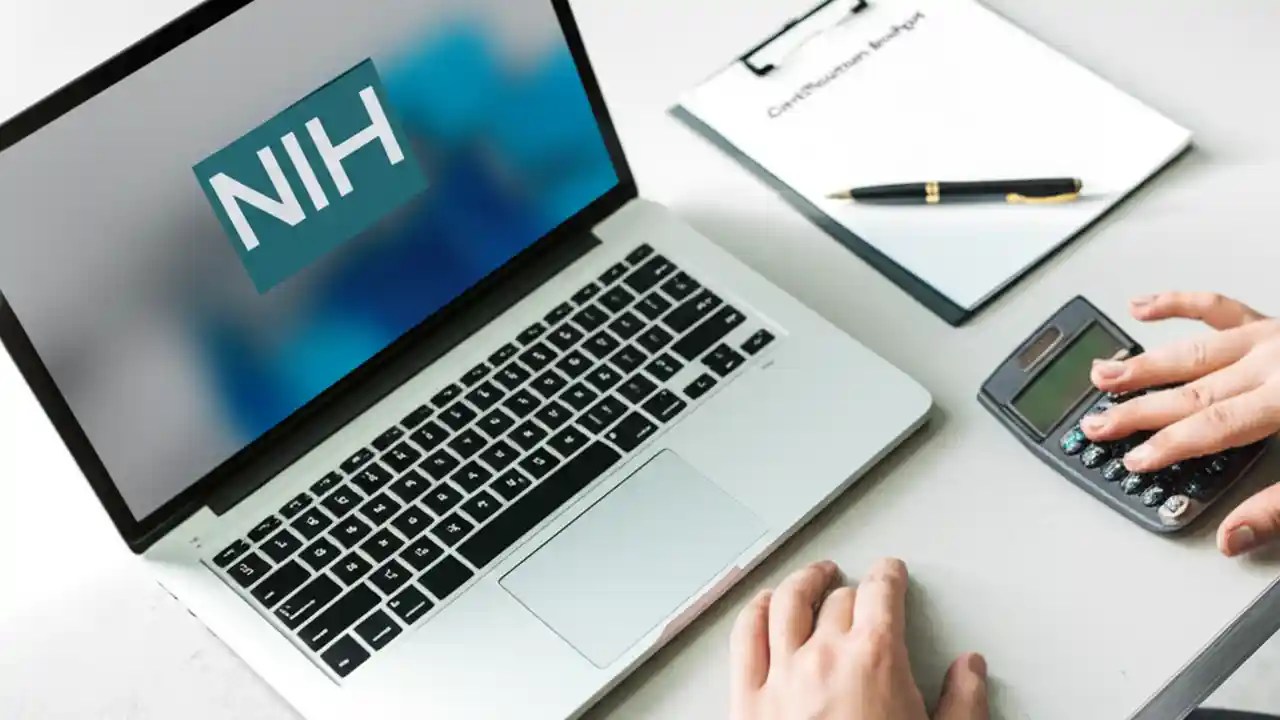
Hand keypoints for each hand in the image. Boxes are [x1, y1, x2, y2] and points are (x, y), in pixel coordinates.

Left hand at [730, 558, 987, 719]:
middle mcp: (823, 656)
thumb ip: (962, 704)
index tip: (889, 572)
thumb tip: (969, 670)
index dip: (887, 576)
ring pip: (785, 604)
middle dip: (852, 590)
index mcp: (874, 660)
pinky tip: (764, 605)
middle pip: (837, 600)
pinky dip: (756, 611)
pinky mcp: (747, 699)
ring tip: (812, 577)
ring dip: (801, 584)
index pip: (880, 593)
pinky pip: (745, 637)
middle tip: (860, 589)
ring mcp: (780, 675)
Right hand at [1080, 292, 1279, 555]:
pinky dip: (1179, 304)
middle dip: (1137, 409)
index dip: (1165, 447)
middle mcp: (1275, 363)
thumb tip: (1234, 535)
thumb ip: (1279, 506)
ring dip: (1144, 363)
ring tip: (1104, 373)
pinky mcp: (1278, 325)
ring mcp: (1274, 338)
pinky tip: (1144, 306)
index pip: (1209, 428)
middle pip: (1191, 390)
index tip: (1134, 460)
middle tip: (1097, 424)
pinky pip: (1220, 307)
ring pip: (1194, 349)